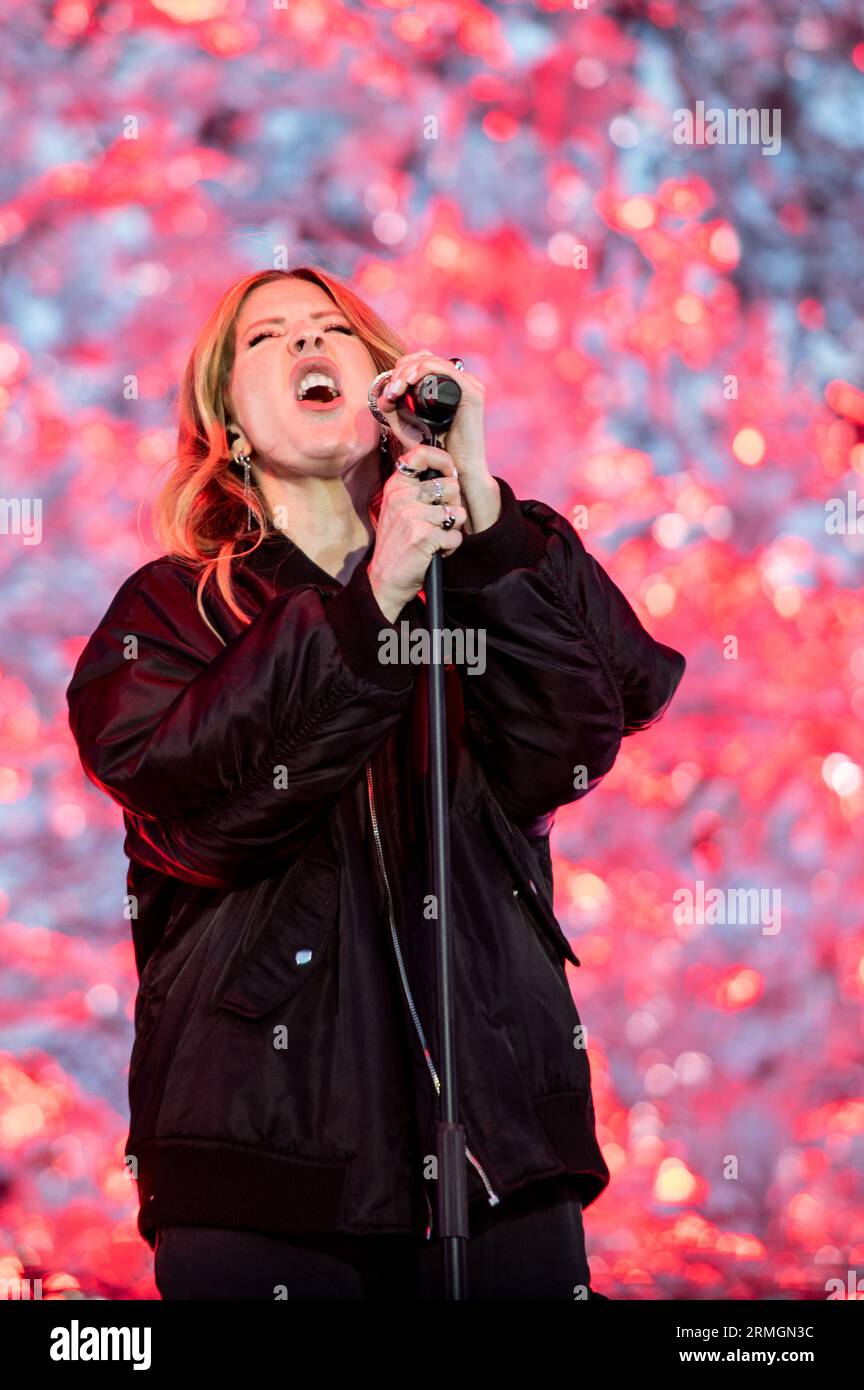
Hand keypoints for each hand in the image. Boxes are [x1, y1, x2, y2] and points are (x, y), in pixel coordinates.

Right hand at [367, 445, 467, 621]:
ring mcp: (412, 515)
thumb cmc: (397, 544)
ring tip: (435, 538)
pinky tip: (435, 551)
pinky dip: (450, 547)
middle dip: (453, 506)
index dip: (443, 460)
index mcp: (396, 486)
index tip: (449, 472)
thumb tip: (451, 474)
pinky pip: (456, 536)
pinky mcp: (424, 536)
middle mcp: (402, 496)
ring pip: (458, 513)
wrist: (384, 580)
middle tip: (439, 521)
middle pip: (451, 486)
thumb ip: (418, 489)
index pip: (422, 454)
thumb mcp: (399, 508)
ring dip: (452, 529)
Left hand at [376, 350, 500, 532]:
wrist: (455, 470)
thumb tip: (382, 394)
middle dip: (401, 370)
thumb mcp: (407, 426)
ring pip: (430, 361)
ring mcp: (468, 384)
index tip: (389, 392)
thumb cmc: (434, 450)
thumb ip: (393, 410)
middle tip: (391, 391)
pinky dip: (422, 371)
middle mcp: (460, 381)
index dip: (400, 370)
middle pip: (423, 358)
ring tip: (396, 390)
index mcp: (447, 385)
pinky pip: (444, 369)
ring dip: (407, 372)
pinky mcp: (472, 392)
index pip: (420, 362)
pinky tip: (408, 383)